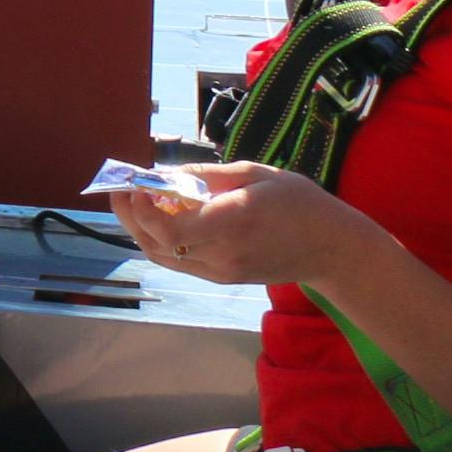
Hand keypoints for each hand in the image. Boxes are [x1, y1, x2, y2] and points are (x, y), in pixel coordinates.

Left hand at [112, 162, 372, 289]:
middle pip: (157, 243)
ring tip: (133, 200)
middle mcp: (223, 252)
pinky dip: (159, 241)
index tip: (134, 183)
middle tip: (120, 188)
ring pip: (162, 256)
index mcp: (234, 221)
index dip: (141, 209)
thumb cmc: (298, 202)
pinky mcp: (223, 278)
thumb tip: (165, 173)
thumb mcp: (256, 174)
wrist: (331, 249)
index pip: (170, 229)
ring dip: (140, 229)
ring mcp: (222, 270)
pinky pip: (178, 262)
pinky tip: (158, 218)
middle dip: (129, 216)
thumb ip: (207, 176)